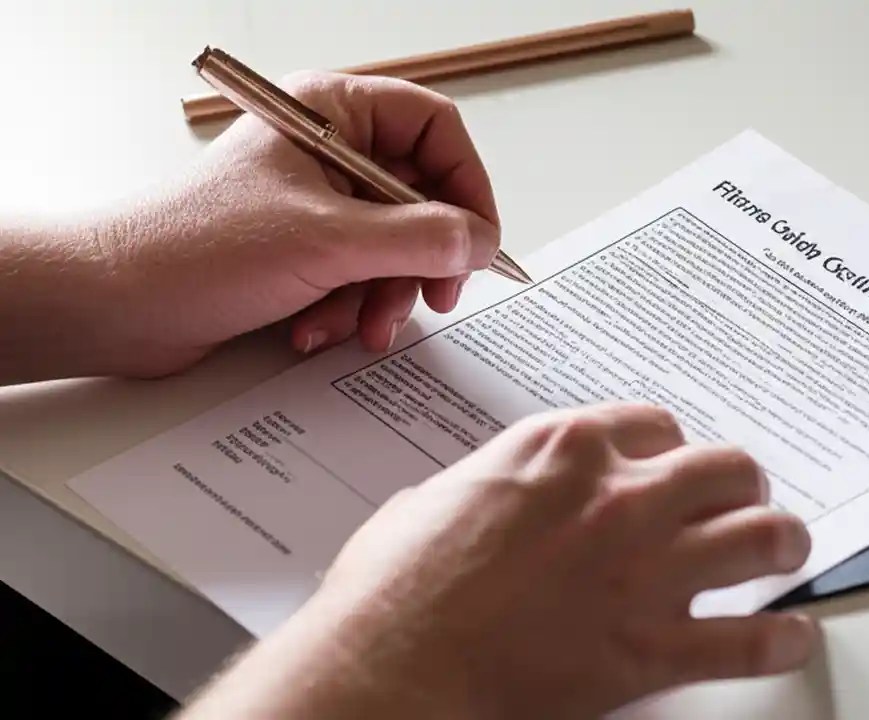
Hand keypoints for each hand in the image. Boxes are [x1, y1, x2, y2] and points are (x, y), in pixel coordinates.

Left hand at [59, 72, 497, 378]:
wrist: (117, 303)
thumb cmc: (198, 248)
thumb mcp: (329, 241)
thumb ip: (419, 239)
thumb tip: (480, 241)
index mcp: (331, 114)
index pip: (434, 130)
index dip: (468, 186)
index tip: (480, 242)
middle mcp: (328, 152)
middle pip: (421, 197)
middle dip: (423, 259)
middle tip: (433, 298)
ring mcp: (315, 202)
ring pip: (394, 246)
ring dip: (383, 296)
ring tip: (360, 328)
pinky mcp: (301, 251)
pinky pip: (358, 276)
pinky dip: (348, 308)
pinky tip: (317, 330)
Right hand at [180, 404, 817, 719]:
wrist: (391, 666)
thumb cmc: (395, 590)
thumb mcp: (433, 499)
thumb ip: (487, 484)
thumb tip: (488, 496)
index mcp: (562, 452)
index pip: (657, 425)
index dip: (675, 447)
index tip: (677, 463)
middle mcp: (618, 498)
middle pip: (726, 468)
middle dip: (741, 484)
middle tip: (742, 500)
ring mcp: (644, 571)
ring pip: (761, 536)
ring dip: (782, 543)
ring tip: (785, 550)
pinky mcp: (650, 649)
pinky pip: (749, 641)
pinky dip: (780, 639)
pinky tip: (789, 636)